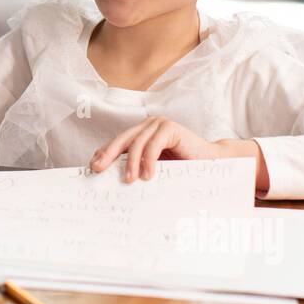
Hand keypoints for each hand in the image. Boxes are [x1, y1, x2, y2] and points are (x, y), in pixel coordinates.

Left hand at [90, 116, 226, 182]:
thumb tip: (111, 179)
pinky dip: (148, 161)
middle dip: (108, 155)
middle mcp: (147, 125)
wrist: (210, 163)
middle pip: (122, 140)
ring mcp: (158, 124)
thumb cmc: (181, 168)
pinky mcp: (170, 127)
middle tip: (98, 169)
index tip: (93, 168)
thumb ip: (136, 168)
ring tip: (128, 180)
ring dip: (131, 163)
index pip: (117, 143)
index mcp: (140, 134)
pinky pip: (154, 145)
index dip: (104, 154)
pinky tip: (147, 176)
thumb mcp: (153, 169)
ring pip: (137, 143)